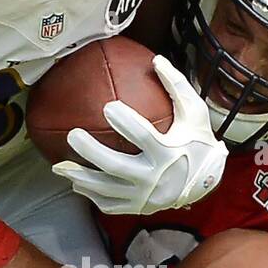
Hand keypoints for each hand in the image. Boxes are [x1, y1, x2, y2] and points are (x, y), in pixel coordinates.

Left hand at [52, 55, 226, 215]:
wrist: (207, 182)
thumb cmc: (197, 140)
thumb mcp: (195, 112)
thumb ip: (176, 86)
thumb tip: (156, 59)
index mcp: (169, 152)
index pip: (144, 136)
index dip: (126, 122)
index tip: (107, 107)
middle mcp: (156, 178)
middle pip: (116, 166)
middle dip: (91, 152)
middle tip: (73, 135)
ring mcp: (146, 196)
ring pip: (107, 189)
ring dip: (82, 178)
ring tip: (60, 166)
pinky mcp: (139, 207)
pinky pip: (110, 204)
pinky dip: (92, 195)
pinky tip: (77, 183)